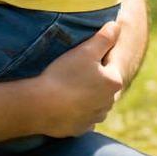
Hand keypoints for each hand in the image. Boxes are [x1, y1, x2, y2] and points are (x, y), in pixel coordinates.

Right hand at [36, 22, 124, 137]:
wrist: (40, 106)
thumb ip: (105, 37)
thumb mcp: (86, 50)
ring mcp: (94, 118)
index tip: (79, 54)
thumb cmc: (64, 75)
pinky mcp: (79, 129)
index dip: (95, 54)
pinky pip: (80, 116)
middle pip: (102, 83)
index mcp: (114, 82)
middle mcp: (108, 103)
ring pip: (93, 101)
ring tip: (66, 85)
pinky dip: (75, 109)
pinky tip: (63, 102)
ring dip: (85, 94)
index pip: (109, 61)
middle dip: (92, 76)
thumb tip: (117, 26)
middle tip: (71, 68)